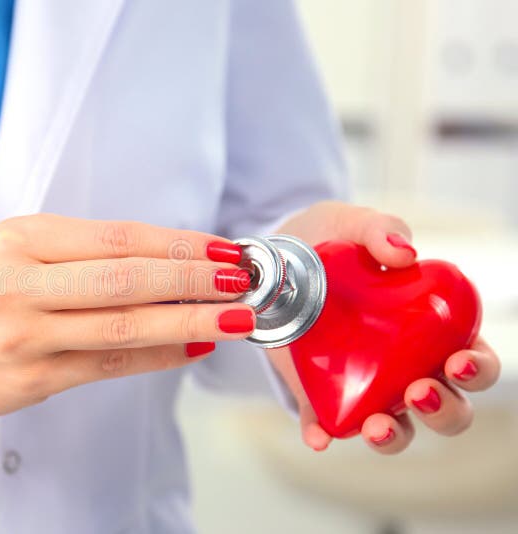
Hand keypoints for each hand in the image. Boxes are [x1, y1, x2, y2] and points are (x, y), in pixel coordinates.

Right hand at [0, 214, 257, 462]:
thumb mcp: (18, 250)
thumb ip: (86, 253)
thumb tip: (170, 260)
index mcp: (23, 239)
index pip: (119, 238)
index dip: (179, 244)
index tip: (224, 249)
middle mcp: (22, 283)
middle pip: (126, 279)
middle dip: (193, 280)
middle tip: (242, 280)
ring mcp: (26, 335)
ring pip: (123, 326)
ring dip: (188, 321)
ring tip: (233, 318)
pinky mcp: (32, 378)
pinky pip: (109, 364)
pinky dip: (156, 356)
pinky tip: (190, 348)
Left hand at [267, 201, 500, 453]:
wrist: (272, 256)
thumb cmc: (330, 241)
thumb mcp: (352, 224)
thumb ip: (381, 230)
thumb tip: (403, 254)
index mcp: (431, 329)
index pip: (473, 359)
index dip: (478, 369)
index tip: (458, 361)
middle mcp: (405, 366)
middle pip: (447, 407)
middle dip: (443, 410)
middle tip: (418, 391)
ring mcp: (365, 385)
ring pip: (396, 428)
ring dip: (393, 435)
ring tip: (377, 424)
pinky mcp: (320, 393)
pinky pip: (327, 424)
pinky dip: (325, 433)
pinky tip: (318, 435)